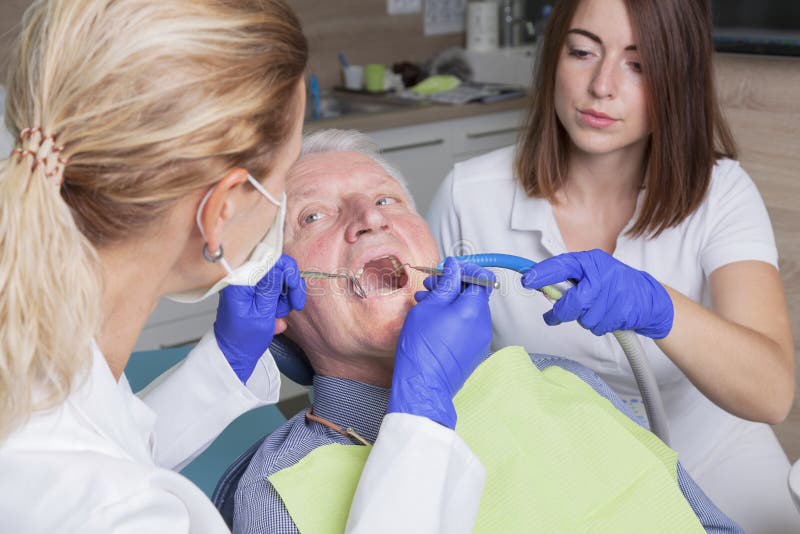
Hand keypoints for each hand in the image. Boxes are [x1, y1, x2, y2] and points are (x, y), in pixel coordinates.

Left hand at [214, 254, 305, 382]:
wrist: (235, 355)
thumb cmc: (244, 339)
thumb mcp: (262, 314)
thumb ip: (270, 287)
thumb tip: (279, 264)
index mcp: (240, 280)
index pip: (270, 259)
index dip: (288, 273)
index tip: (294, 292)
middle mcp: (242, 277)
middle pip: (277, 266)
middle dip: (289, 286)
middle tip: (294, 305)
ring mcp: (248, 284)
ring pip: (279, 278)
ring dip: (285, 297)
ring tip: (278, 315)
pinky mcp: (253, 291)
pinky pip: (274, 288)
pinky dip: (279, 302)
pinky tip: (275, 316)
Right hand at [387, 258, 494, 428]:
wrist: (423, 385)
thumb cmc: (422, 350)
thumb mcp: (428, 308)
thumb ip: (446, 285)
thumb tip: (454, 268)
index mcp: (474, 310)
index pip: (482, 278)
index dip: (465, 270)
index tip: (449, 270)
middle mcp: (483, 325)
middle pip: (474, 295)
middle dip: (453, 286)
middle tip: (431, 286)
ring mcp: (480, 340)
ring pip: (469, 311)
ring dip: (450, 302)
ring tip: (426, 303)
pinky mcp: (474, 352)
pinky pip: (467, 327)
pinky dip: (454, 318)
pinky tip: (433, 320)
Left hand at [520, 249, 672, 338]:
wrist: (648, 297)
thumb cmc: (613, 284)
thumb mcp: (591, 273)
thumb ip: (568, 280)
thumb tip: (543, 290)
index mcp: (590, 261)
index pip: (562, 265)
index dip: (543, 274)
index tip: (527, 280)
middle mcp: (602, 275)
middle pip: (572, 301)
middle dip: (562, 312)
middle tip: (553, 316)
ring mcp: (614, 294)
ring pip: (584, 318)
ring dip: (585, 319)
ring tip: (595, 309)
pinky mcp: (623, 312)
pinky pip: (598, 327)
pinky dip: (599, 325)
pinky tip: (607, 315)